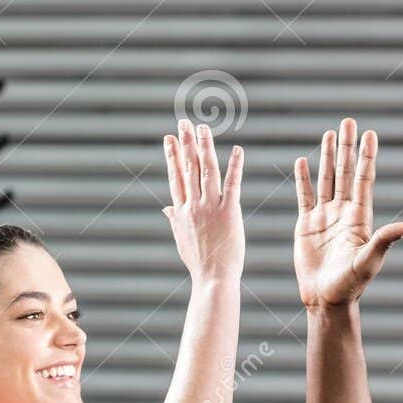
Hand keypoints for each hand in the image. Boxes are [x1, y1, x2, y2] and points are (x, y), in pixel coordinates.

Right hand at [163, 119, 243, 283]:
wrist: (212, 279)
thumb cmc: (199, 263)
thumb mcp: (182, 240)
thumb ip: (174, 220)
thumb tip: (166, 208)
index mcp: (181, 212)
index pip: (176, 178)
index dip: (172, 156)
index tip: (170, 138)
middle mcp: (193, 206)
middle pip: (188, 168)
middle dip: (185, 143)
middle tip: (183, 122)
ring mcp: (210, 208)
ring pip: (206, 171)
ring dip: (205, 147)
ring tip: (203, 128)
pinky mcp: (229, 213)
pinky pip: (232, 185)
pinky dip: (234, 166)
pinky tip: (237, 149)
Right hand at [293, 117, 402, 308]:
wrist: (325, 299)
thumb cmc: (350, 284)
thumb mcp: (370, 261)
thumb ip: (385, 240)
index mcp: (359, 218)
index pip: (364, 180)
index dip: (367, 156)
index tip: (370, 134)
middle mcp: (343, 213)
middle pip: (346, 172)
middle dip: (348, 147)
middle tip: (349, 121)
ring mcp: (324, 217)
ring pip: (327, 179)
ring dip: (328, 156)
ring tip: (330, 133)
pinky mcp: (306, 225)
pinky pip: (304, 196)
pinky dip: (303, 179)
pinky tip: (303, 161)